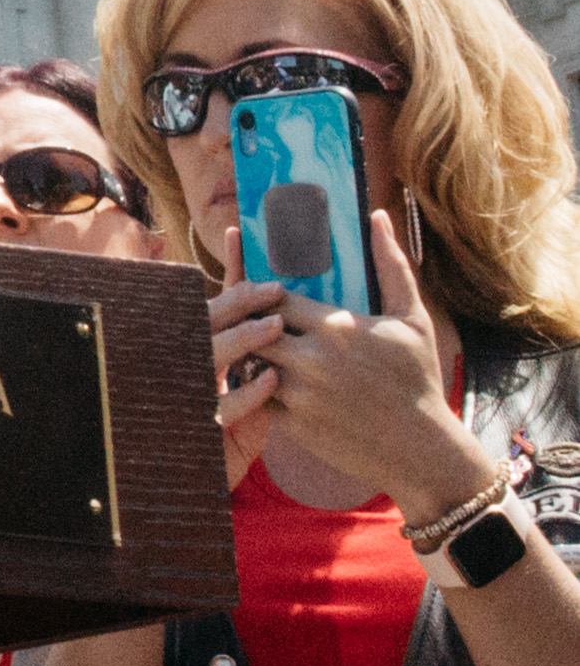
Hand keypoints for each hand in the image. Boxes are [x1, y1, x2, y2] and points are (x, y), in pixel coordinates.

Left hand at [211, 225, 494, 521]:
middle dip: (245, 320)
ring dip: (244, 352)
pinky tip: (256, 378)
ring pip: (246, 361)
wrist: (422, 449)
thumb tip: (379, 217)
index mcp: (337, 326)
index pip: (274, 296)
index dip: (261, 292)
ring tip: (244, 344)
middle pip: (253, 326)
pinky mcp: (291, 424)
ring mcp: (299, 393)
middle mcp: (313, 358)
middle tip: (243, 316)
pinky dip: (249, 386)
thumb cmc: (419, 378)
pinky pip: (252, 397)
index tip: (260, 292)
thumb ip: (392, 265)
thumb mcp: (412, 318)